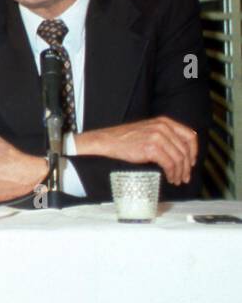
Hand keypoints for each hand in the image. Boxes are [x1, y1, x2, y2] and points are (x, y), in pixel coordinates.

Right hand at [75, 117, 196, 185]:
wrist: (108, 141)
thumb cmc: (125, 138)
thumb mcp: (149, 130)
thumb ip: (165, 136)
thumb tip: (179, 151)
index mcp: (165, 122)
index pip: (190, 136)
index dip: (194, 151)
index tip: (192, 162)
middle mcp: (164, 128)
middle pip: (185, 150)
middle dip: (187, 166)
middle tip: (185, 176)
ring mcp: (158, 137)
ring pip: (179, 158)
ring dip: (180, 172)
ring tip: (176, 179)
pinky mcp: (152, 148)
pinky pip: (169, 164)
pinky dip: (172, 173)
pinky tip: (169, 177)